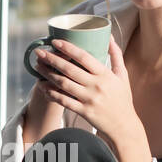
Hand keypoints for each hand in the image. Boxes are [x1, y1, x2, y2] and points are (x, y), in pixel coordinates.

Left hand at [34, 35, 143, 149]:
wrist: (124, 126)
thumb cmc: (122, 98)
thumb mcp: (122, 75)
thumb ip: (115, 54)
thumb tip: (108, 35)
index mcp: (105, 74)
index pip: (84, 57)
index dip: (68, 48)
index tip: (55, 42)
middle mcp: (96, 86)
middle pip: (70, 69)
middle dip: (52, 59)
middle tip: (39, 52)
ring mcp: (89, 99)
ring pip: (64, 84)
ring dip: (48, 75)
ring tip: (37, 67)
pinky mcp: (83, 112)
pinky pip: (64, 101)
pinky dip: (52, 93)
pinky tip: (43, 87)